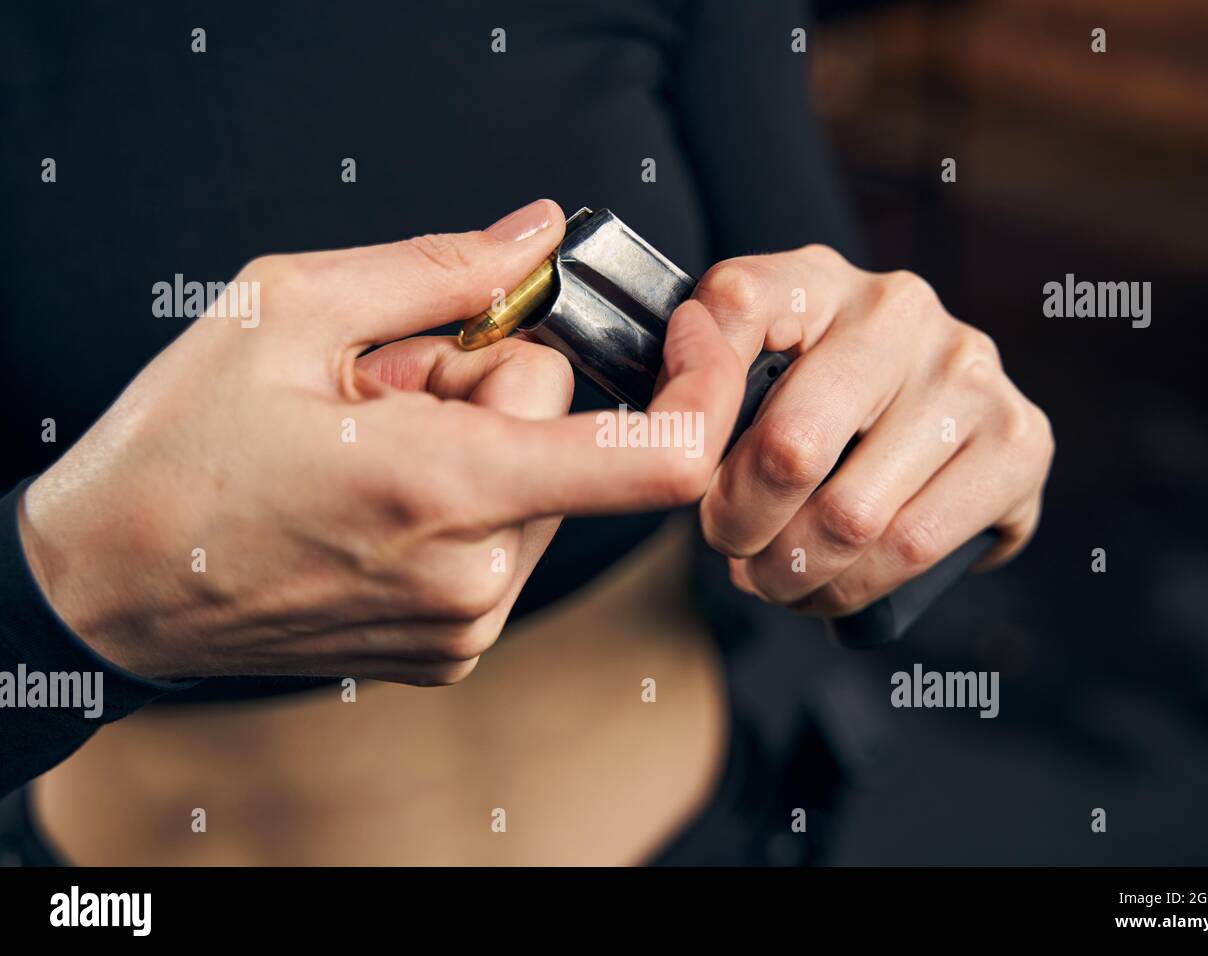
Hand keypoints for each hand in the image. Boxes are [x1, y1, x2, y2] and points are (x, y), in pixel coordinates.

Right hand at [19, 200, 742, 683]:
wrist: (108, 586)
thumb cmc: (179, 447)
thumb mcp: (289, 310)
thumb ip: (440, 267)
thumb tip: (535, 236)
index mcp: (446, 486)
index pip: (651, 461)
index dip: (696, 393)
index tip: (689, 342)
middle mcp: (474, 574)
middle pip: (569, 436)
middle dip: (495, 388)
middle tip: (389, 387)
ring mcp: (464, 623)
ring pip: (538, 487)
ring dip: (472, 446)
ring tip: (368, 447)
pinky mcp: (450, 647)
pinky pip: (504, 541)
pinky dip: (459, 503)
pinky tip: (373, 494)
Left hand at [692, 245, 1053, 616]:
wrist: (942, 415)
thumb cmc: (822, 402)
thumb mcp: (749, 372)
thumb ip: (699, 385)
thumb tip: (677, 448)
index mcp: (816, 277)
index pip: (732, 309)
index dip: (690, 414)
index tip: (682, 473)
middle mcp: (899, 309)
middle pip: (789, 448)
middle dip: (741, 526)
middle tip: (732, 549)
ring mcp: (968, 371)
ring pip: (850, 516)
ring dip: (793, 575)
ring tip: (774, 580)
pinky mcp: (1020, 439)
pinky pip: (913, 546)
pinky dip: (855, 589)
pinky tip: (833, 587)